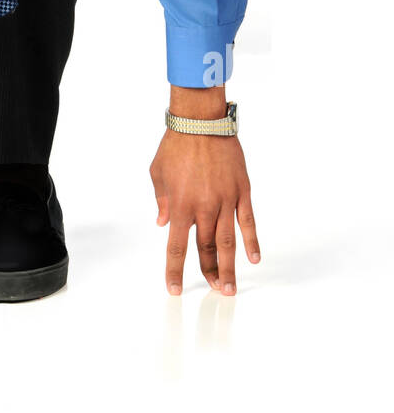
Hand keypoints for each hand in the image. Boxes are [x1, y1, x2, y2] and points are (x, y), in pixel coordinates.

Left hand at [149, 85, 259, 295]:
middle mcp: (204, 207)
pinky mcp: (241, 190)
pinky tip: (254, 258)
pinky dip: (251, 241)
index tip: (175, 289)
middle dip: (209, 272)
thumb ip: (162, 201)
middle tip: (215, 290)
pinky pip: (248, 221)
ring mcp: (225, 200)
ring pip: (228, 241)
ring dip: (230, 266)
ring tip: (231, 287)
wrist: (200, 122)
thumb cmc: (175, 146)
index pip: (177, 247)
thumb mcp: (157, 173)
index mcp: (180, 205)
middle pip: (206, 249)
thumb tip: (164, 223)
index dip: (175, 271)